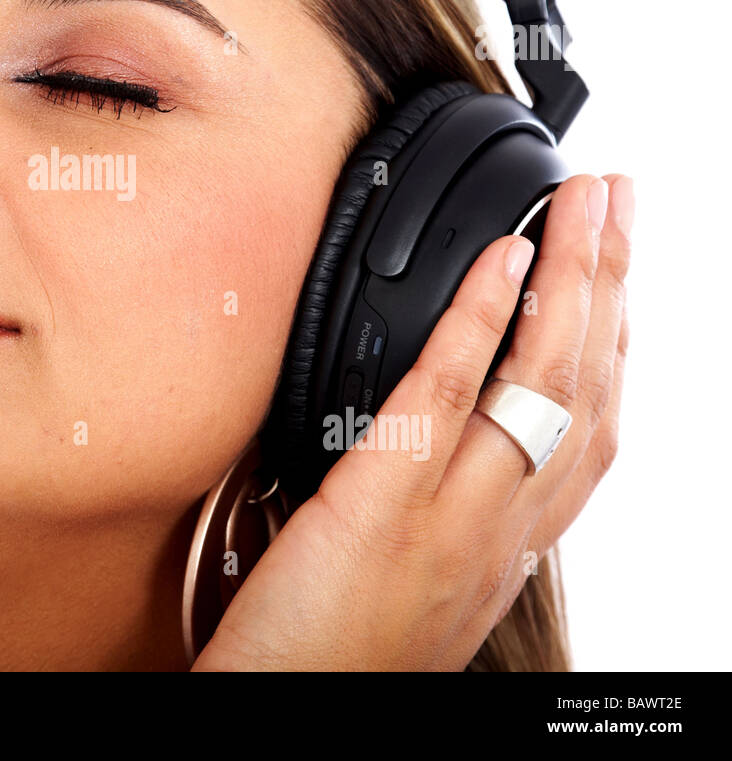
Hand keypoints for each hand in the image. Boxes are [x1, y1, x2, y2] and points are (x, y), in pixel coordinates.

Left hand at [194, 172, 632, 670]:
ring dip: (573, 279)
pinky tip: (502, 261)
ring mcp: (452, 518)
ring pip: (542, 384)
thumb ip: (442, 510)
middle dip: (612, 284)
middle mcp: (501, 530)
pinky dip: (480, 320)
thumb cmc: (335, 656)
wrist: (289, 717)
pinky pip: (444, 396)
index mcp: (507, 543)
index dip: (613, 345)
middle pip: (586, 390)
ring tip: (588, 203)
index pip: (588, 432)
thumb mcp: (417, 581)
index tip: (616, 279)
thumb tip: (436, 441)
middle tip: (620, 200)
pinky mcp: (385, 506)